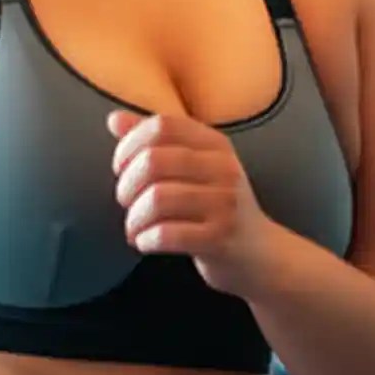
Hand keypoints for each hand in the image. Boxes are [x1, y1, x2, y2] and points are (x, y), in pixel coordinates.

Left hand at [106, 110, 279, 296]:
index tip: (121, 167)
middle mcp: (224, 168)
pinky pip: (166, 234)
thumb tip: (113, 120)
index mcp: (215, 144)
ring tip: (134, 227)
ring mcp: (225, 203)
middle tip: (126, 202)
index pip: (162, 126)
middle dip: (126, 185)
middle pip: (153, 161)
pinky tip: (146, 242)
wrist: (261, 255)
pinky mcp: (221, 238)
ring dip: (133, 218)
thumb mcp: (194, 167)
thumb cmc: (216, 207)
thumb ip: (155, 142)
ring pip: (156, 199)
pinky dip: (145, 239)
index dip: (129, 144)